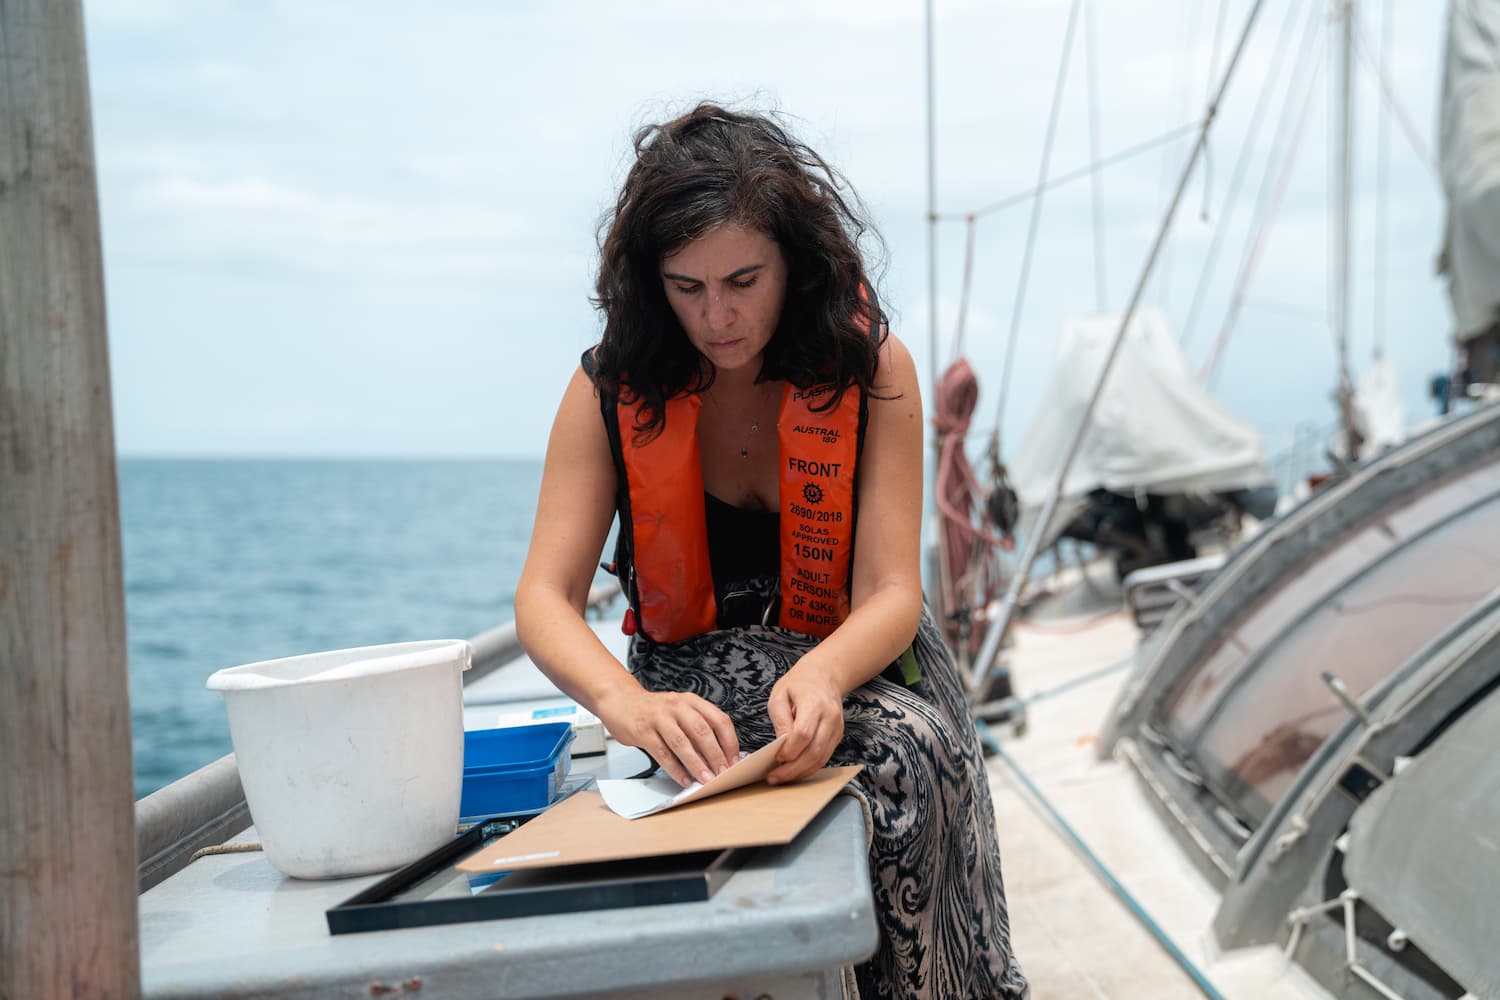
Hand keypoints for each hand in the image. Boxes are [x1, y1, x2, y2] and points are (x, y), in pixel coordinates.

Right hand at [597, 686, 739, 787]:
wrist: (620, 700)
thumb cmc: (653, 710)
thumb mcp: (679, 710)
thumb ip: (697, 727)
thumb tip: (718, 755)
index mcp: (691, 701)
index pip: (718, 719)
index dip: (729, 741)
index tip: (735, 760)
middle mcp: (677, 706)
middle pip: (702, 731)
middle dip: (716, 755)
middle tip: (724, 773)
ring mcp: (659, 717)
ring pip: (682, 743)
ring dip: (697, 764)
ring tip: (705, 779)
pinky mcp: (643, 731)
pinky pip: (663, 753)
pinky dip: (675, 769)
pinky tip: (683, 779)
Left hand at [766, 664, 843, 784]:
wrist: (824, 676)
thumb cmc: (798, 685)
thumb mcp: (780, 694)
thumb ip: (780, 719)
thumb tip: (780, 745)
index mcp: (814, 703)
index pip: (803, 733)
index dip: (789, 750)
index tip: (775, 758)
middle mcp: (830, 717)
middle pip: (814, 751)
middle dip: (793, 769)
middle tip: (774, 778)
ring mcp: (837, 728)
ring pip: (821, 758)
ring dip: (801, 772)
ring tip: (781, 778)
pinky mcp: (837, 736)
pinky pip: (824, 757)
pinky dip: (809, 767)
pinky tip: (794, 770)